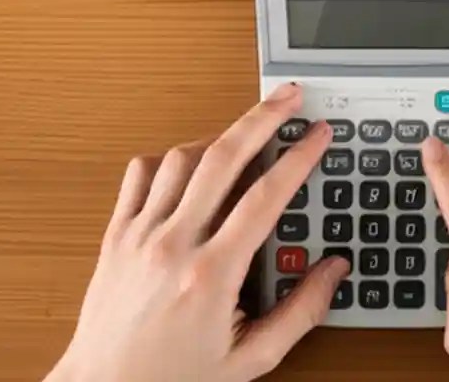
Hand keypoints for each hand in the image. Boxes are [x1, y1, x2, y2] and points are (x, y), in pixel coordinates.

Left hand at [47, 84, 348, 381]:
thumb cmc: (175, 380)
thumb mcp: (253, 358)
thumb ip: (302, 312)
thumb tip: (334, 270)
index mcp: (211, 275)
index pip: (265, 196)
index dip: (298, 157)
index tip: (318, 134)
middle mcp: (172, 245)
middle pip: (223, 158)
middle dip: (261, 118)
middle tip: (287, 96)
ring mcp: (138, 236)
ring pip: (180, 159)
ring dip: (217, 139)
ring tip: (245, 134)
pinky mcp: (114, 237)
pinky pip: (139, 176)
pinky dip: (168, 160)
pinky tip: (190, 164)